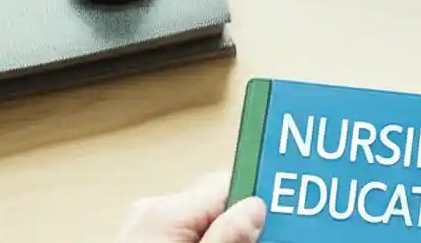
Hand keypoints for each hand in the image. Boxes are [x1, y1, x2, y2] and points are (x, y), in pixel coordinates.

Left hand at [115, 173, 265, 242]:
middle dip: (239, 224)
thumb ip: (229, 238)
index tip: (280, 218)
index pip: (227, 184)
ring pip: (199, 223)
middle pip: (215, 204)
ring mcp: (141, 230)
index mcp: (165, 212)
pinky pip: (180, 235)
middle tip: (261, 241)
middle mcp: (149, 213)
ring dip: (220, 238)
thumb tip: (254, 209)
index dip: (257, 200)